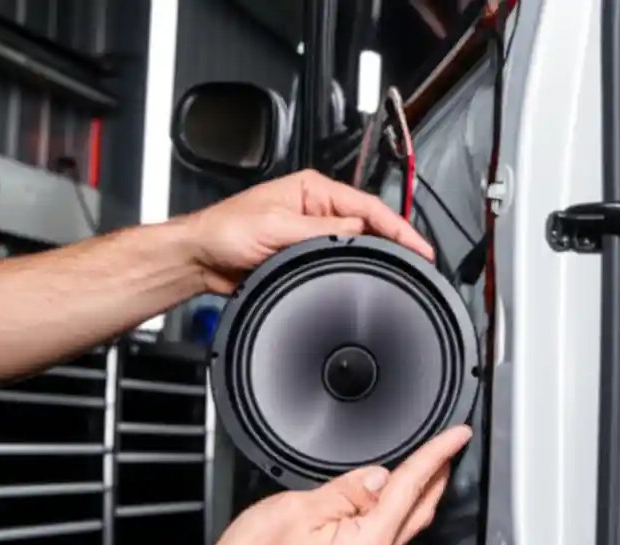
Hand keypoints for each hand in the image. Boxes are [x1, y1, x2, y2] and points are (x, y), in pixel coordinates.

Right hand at [169, 425, 472, 544]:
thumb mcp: (297, 509)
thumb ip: (346, 490)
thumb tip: (378, 476)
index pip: (411, 489)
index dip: (436, 457)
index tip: (456, 438)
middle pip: (417, 514)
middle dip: (436, 479)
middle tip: (449, 450)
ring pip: (399, 531)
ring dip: (414, 499)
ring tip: (422, 471)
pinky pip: (378, 544)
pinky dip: (388, 518)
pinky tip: (380, 506)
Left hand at [183, 169, 433, 293]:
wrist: (201, 259)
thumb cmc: (225, 232)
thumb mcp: (277, 226)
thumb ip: (322, 230)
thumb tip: (360, 231)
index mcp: (312, 189)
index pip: (367, 206)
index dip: (397, 227)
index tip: (418, 246)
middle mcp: (316, 209)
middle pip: (368, 225)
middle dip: (393, 242)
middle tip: (417, 262)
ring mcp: (312, 233)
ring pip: (356, 245)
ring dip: (374, 257)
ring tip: (400, 271)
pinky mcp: (304, 256)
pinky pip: (338, 262)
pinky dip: (354, 270)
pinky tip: (366, 279)